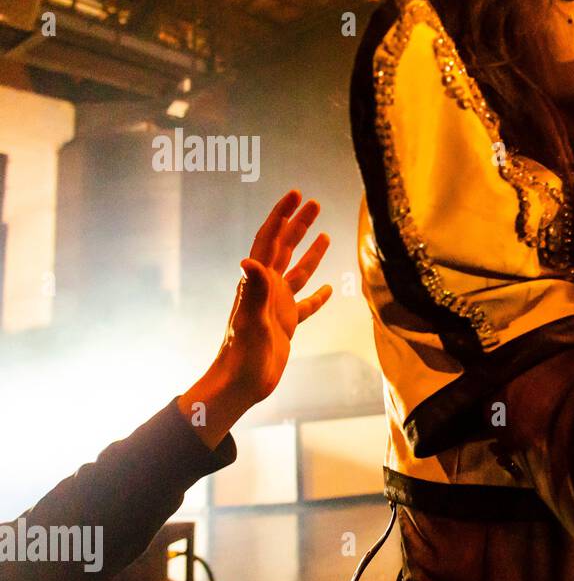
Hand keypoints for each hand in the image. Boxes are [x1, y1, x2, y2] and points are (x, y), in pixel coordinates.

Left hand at [180, 190, 332, 447]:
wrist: (239, 385)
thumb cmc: (241, 356)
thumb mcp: (250, 322)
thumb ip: (253, 291)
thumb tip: (249, 260)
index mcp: (258, 283)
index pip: (270, 241)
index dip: (281, 216)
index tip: (296, 195)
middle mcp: (267, 289)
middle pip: (285, 248)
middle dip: (298, 224)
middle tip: (315, 203)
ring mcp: (277, 306)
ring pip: (297, 272)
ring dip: (310, 252)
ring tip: (325, 234)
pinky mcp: (286, 325)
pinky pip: (306, 304)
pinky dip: (317, 294)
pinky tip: (327, 287)